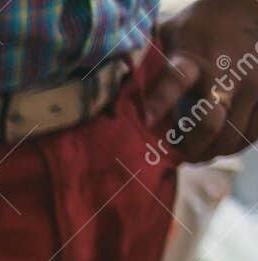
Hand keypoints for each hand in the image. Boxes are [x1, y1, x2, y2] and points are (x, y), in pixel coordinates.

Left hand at [144, 0, 257, 161]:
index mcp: (190, 60)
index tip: (147, 121)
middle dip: (192, 149)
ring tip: (199, 152)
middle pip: (210, 124)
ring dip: (213, 151)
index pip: (176, 79)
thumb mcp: (165, 38)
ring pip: (233, 136)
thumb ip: (143, 64)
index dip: (161, 101)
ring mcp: (250, 85)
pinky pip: (254, 133)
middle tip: (182, 156)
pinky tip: (223, 143)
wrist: (242, 12)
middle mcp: (223, 75)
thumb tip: (107, 90)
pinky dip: (237, 145)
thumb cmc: (194, 32)